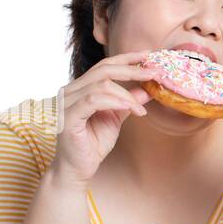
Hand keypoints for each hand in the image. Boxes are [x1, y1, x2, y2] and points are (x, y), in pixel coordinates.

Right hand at [53, 51, 155, 186]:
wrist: (78, 168)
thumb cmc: (93, 144)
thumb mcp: (117, 118)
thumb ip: (129, 102)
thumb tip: (148, 89)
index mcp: (81, 88)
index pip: (105, 65)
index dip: (127, 58)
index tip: (149, 55)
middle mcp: (71, 90)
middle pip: (104, 69)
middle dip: (132, 70)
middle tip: (155, 74)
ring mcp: (67, 102)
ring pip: (101, 84)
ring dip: (127, 94)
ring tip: (141, 109)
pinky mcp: (68, 116)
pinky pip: (93, 100)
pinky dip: (115, 102)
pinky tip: (131, 109)